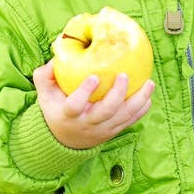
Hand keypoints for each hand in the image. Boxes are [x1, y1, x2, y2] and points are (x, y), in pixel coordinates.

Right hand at [33, 60, 154, 149]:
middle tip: (124, 75)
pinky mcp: (114, 131)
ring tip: (149, 83)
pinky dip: (142, 108)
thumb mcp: (44, 93)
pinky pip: (132, 120)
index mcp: (68, 115)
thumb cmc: (56, 108)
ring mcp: (103, 129)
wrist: (65, 138)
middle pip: (105, 112)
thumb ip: (45, 75)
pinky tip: (148, 94)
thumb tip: (58, 55)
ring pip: (123, 117)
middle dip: (117, 94)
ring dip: (138, 100)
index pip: (75, 106)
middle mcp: (87, 123)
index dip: (84, 92)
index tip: (94, 77)